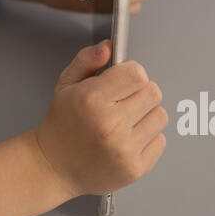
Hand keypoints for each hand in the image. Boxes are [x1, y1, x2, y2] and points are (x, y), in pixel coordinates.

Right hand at [33, 40, 167, 198]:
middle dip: (140, 93)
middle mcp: (110, 125)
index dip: (131, 74)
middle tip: (122, 102)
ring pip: (160, 116)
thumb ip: (87, 59)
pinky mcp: (135, 168)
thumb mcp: (66, 84)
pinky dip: (148, 138)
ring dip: (146, 115)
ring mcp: (124, 149)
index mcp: (92, 99)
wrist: (53, 167)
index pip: (137, 73)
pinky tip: (128, 139)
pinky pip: (161, 141)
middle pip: (153, 92)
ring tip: (125, 121)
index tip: (122, 80)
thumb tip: (109, 47)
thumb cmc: (61, 125)